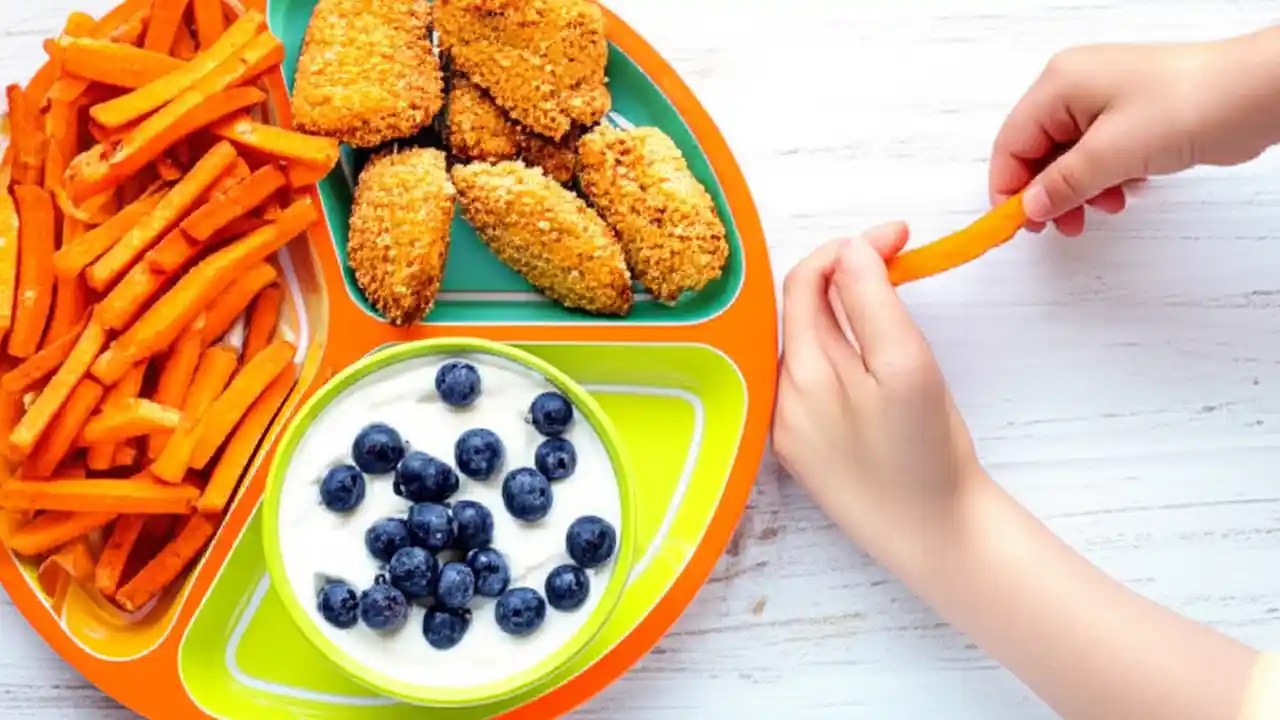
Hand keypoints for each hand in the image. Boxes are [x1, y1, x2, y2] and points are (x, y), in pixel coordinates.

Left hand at [773, 223, 981, 557]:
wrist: (932, 534)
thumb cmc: (927, 453)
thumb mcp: (906, 365)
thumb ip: (869, 299)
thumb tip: (848, 250)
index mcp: (801, 372)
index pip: (805, 281)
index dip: (850, 247)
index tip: (898, 236)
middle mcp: (778, 396)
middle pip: (800, 309)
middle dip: (845, 273)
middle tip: (899, 258)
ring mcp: (783, 423)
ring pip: (804, 341)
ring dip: (839, 309)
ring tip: (888, 299)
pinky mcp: (796, 445)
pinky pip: (806, 377)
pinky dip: (834, 347)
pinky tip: (866, 351)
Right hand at [991, 29, 1279, 235]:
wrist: (1258, 94)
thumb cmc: (1192, 102)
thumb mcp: (1112, 153)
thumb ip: (1063, 183)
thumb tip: (1030, 207)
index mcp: (1059, 83)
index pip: (1011, 143)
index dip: (1008, 188)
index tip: (1014, 225)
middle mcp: (1075, 86)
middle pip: (1036, 151)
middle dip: (1045, 193)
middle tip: (1056, 226)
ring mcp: (1103, 99)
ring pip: (1067, 157)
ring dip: (1076, 191)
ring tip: (1099, 211)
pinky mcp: (1129, 115)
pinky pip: (1096, 155)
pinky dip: (1102, 179)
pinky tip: (1122, 193)